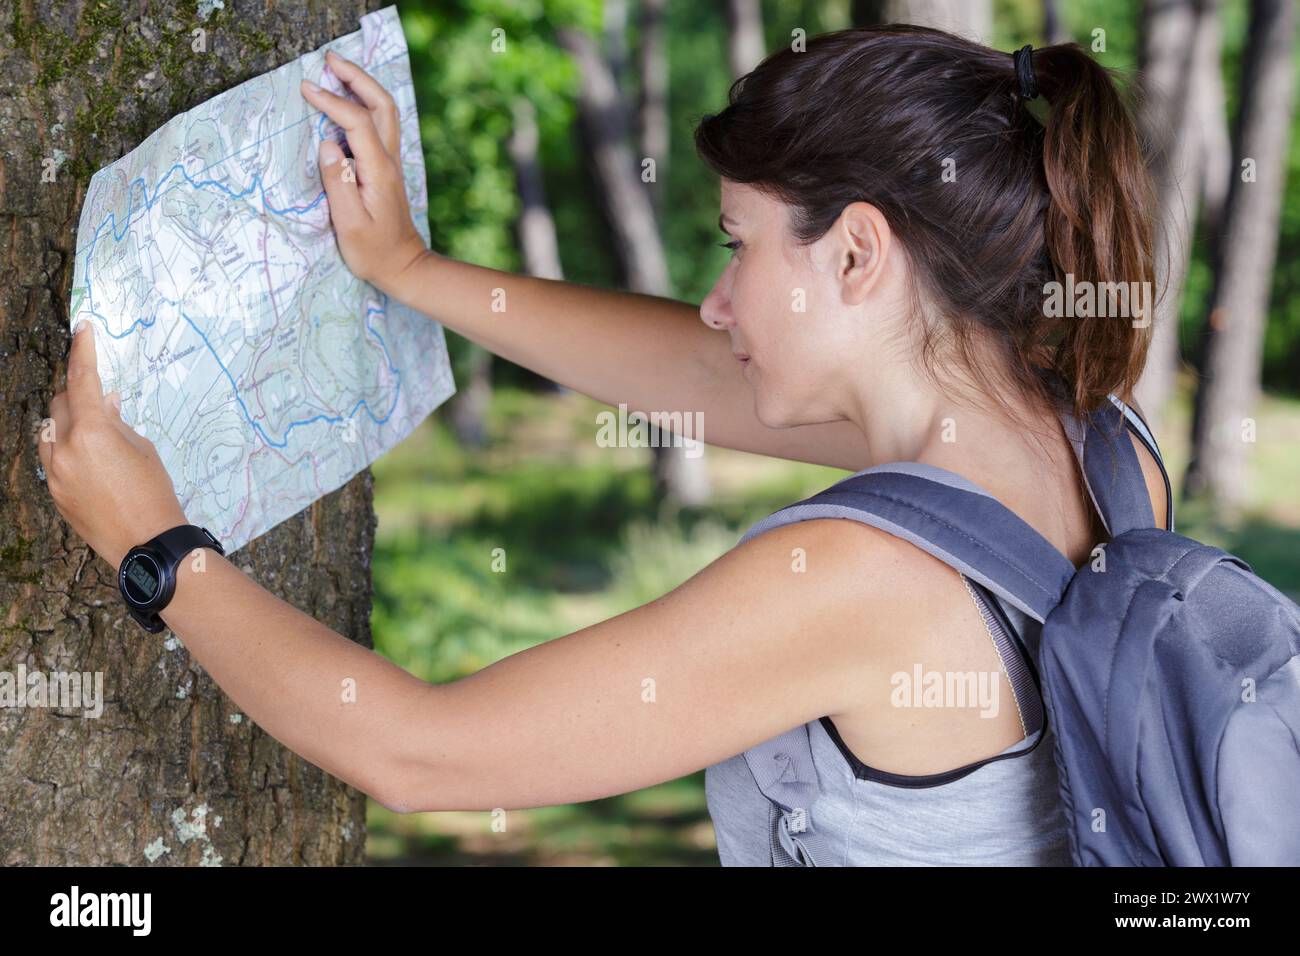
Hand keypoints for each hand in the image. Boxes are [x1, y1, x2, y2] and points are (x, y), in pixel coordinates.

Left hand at [37, 321, 188, 570]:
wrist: (147, 544)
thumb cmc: (155, 493)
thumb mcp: (143, 450)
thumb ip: (117, 423)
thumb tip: (105, 402)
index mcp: (92, 432)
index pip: (83, 380)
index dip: (83, 351)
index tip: (82, 329)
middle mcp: (65, 448)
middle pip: (59, 403)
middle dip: (76, 392)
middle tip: (96, 391)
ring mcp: (55, 472)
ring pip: (49, 431)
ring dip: (66, 422)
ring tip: (93, 430)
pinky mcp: (54, 492)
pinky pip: (52, 458)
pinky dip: (66, 448)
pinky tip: (90, 459)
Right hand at [300, 50, 429, 294]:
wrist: (404, 267)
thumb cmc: (374, 252)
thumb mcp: (349, 223)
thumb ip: (338, 183)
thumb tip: (326, 145)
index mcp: (378, 170)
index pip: (357, 122)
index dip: (331, 102)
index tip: (306, 87)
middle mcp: (388, 160)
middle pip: (381, 105)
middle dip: (357, 78)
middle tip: (330, 59)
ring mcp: (390, 162)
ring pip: (385, 112)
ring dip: (363, 87)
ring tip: (337, 70)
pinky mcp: (385, 168)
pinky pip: (379, 125)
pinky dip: (365, 104)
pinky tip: (347, 101)